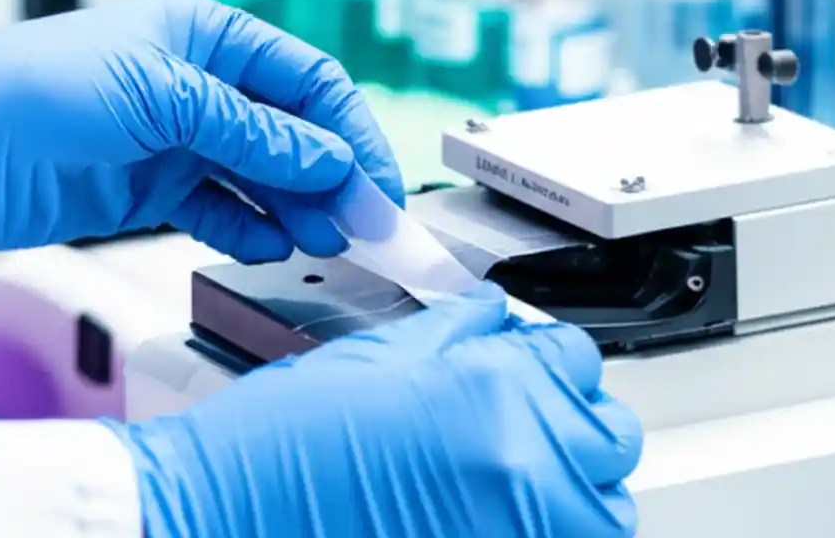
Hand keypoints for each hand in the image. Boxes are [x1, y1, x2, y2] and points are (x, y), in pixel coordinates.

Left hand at [0, 0, 401, 260]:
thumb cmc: (31, 88)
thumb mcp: (161, 97)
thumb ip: (251, 133)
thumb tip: (328, 161)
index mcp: (208, 38)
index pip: (307, 83)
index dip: (349, 132)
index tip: (378, 183)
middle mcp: (198, 86)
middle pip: (292, 134)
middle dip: (333, 179)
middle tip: (365, 227)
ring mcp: (175, 139)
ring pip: (262, 177)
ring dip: (297, 209)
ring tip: (325, 242)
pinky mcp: (149, 188)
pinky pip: (219, 210)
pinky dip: (248, 229)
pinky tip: (270, 246)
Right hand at [109, 284, 642, 537]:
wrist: (226, 517)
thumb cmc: (279, 444)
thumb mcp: (372, 355)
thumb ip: (456, 331)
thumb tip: (498, 318)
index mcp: (493, 388)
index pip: (575, 357)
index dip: (547, 359)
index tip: (531, 371)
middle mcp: (523, 462)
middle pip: (608, 433)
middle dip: (574, 420)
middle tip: (530, 425)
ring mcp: (520, 530)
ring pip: (606, 508)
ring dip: (578, 488)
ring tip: (525, 480)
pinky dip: (555, 531)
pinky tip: (512, 518)